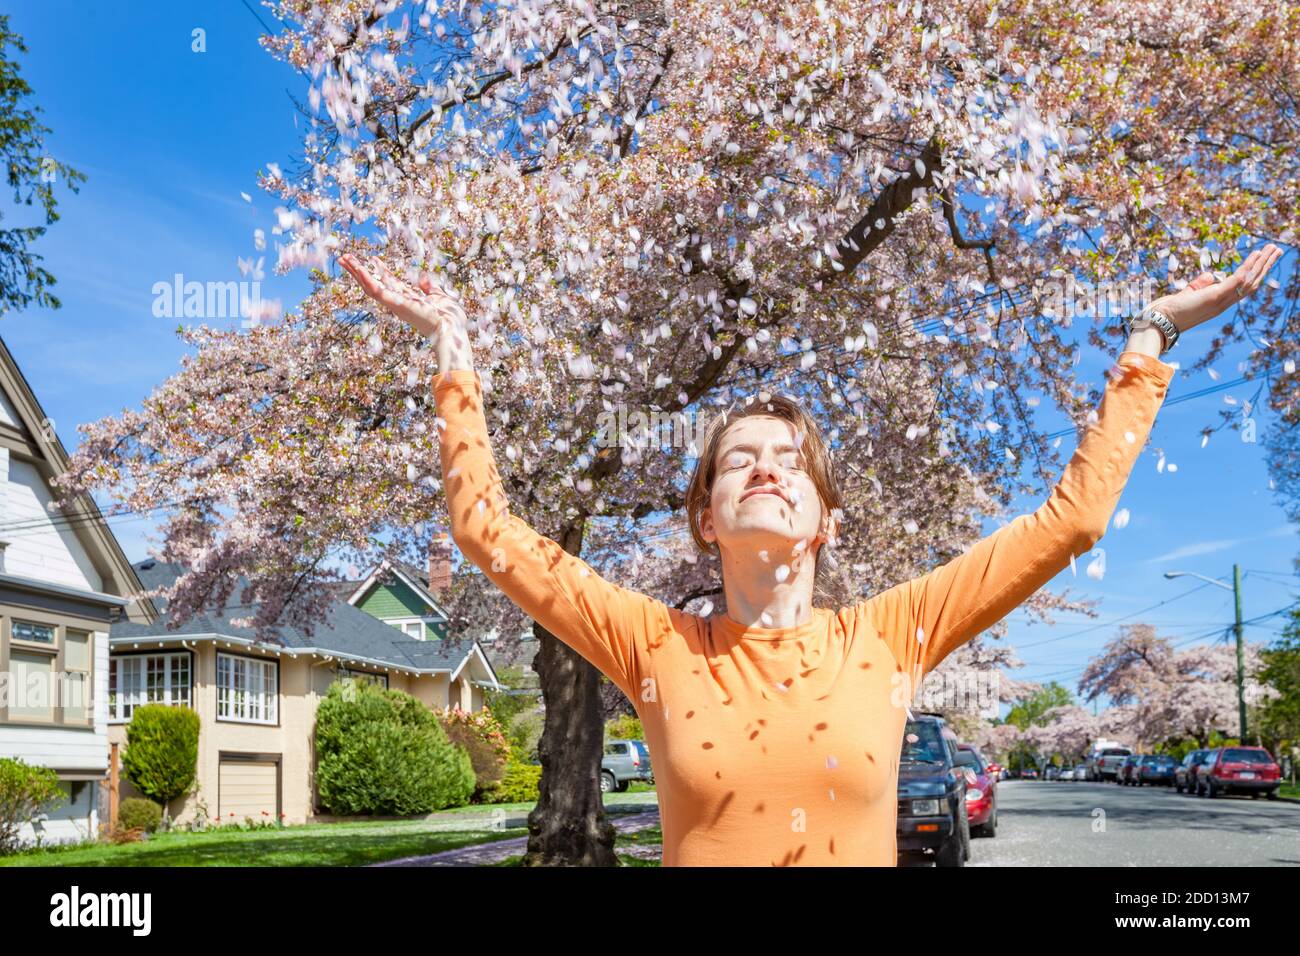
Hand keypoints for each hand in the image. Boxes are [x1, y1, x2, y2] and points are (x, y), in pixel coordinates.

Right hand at [338, 253, 465, 338]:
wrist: (452, 330)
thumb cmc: (449, 318)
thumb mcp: (439, 297)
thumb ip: (430, 287)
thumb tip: (423, 277)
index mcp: (407, 298)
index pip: (389, 281)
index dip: (379, 269)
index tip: (371, 258)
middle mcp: (398, 301)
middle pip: (373, 283)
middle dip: (359, 271)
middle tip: (345, 258)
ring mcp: (395, 303)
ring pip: (369, 286)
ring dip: (356, 272)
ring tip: (344, 258)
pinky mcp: (395, 304)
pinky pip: (376, 291)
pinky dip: (366, 279)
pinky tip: (358, 268)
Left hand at [1148, 243, 1282, 333]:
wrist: (1160, 323)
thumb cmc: (1170, 311)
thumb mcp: (1188, 294)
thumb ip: (1200, 285)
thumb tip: (1211, 275)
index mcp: (1220, 302)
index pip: (1243, 287)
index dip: (1256, 273)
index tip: (1264, 259)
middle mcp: (1225, 303)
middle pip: (1252, 282)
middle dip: (1265, 265)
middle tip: (1278, 250)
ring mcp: (1221, 300)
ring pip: (1249, 279)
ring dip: (1262, 262)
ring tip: (1273, 248)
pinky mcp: (1215, 296)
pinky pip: (1238, 279)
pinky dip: (1248, 266)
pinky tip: (1256, 254)